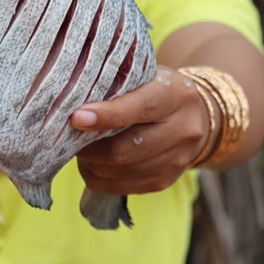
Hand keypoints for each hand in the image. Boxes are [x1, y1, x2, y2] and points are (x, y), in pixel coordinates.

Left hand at [69, 66, 209, 195]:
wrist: (195, 115)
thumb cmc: (157, 89)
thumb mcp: (146, 77)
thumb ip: (118, 86)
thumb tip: (75, 103)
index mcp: (177, 95)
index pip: (140, 108)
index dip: (107, 115)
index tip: (77, 118)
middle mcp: (183, 130)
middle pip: (127, 149)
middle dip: (90, 147)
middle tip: (69, 137)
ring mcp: (178, 159)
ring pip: (122, 171)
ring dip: (92, 164)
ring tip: (78, 149)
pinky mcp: (166, 181)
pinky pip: (124, 187)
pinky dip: (100, 178)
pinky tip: (92, 164)